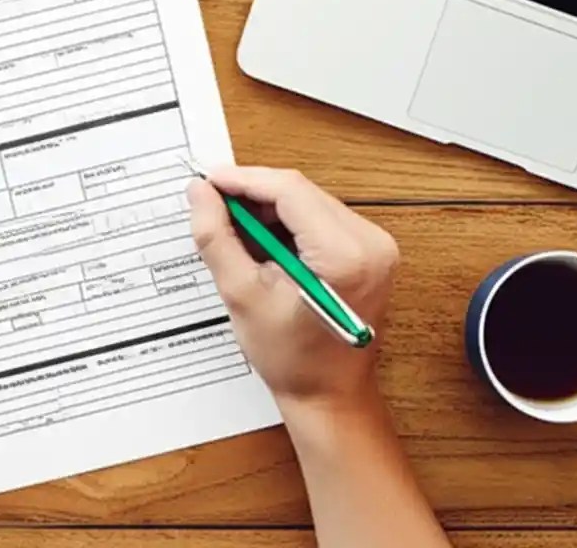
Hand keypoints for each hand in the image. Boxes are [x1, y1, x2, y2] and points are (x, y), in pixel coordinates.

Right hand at [187, 167, 398, 411]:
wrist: (329, 395)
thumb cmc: (294, 359)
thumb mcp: (242, 295)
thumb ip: (217, 237)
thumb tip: (200, 195)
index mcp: (345, 256)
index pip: (288, 191)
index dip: (243, 180)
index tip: (209, 182)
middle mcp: (370, 243)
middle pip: (300, 192)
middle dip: (253, 194)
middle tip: (213, 206)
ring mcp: (375, 246)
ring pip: (309, 201)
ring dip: (269, 208)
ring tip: (235, 231)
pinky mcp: (370, 250)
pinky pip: (322, 217)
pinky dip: (288, 221)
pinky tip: (263, 242)